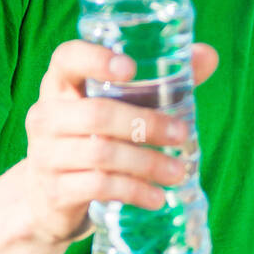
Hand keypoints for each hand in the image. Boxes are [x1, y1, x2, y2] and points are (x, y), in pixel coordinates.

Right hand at [17, 39, 218, 246]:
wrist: (49, 198)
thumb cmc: (92, 137)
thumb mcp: (118, 107)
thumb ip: (160, 81)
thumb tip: (208, 55)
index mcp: (59, 85)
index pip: (67, 58)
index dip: (95, 59)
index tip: (131, 69)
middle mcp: (45, 115)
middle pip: (96, 114)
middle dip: (145, 124)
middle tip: (182, 135)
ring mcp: (45, 154)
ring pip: (101, 153)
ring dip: (146, 163)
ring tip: (177, 172)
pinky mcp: (55, 190)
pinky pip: (98, 187)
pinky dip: (133, 191)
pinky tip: (157, 197)